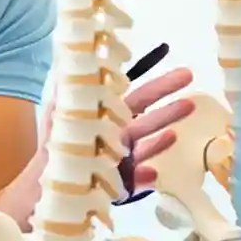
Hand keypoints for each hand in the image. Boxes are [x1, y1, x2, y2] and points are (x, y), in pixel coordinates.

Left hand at [0, 57, 194, 226]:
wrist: (50, 184)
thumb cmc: (55, 147)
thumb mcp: (60, 110)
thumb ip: (71, 87)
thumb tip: (75, 56)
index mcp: (104, 116)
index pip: (133, 96)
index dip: (154, 83)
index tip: (174, 71)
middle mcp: (115, 134)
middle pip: (146, 112)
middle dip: (168, 96)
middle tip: (190, 78)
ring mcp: (120, 158)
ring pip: (148, 139)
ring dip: (167, 123)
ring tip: (189, 107)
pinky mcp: (120, 182)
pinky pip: (139, 174)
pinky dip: (150, 170)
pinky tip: (160, 168)